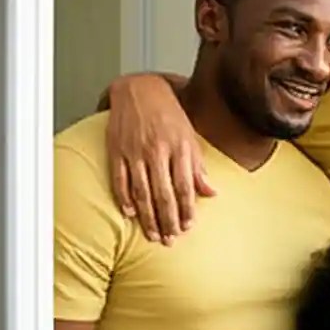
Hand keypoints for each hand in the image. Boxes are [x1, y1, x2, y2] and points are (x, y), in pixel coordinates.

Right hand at [105, 73, 214, 243]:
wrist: (140, 90)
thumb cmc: (169, 115)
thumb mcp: (190, 137)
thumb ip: (199, 167)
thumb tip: (212, 193)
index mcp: (180, 148)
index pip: (185, 186)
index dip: (187, 209)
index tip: (188, 227)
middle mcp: (158, 151)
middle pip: (164, 194)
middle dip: (168, 220)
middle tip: (171, 239)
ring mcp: (135, 151)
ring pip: (142, 191)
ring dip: (148, 216)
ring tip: (153, 234)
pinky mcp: (117, 150)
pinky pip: (120, 179)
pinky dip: (124, 198)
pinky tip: (130, 214)